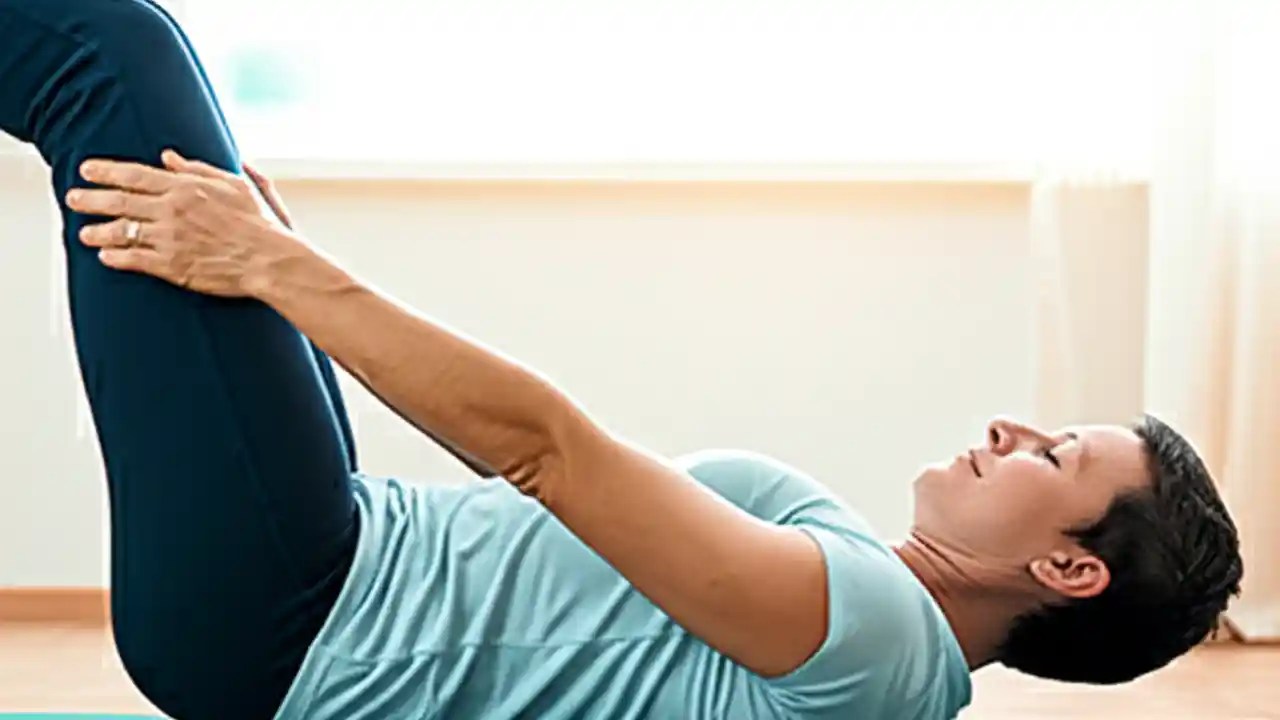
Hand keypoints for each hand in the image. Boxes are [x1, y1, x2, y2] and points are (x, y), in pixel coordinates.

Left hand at [66, 150, 301, 297]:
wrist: (269, 259)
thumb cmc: (259, 223)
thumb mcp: (235, 184)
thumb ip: (197, 168)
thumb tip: (169, 157)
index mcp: (186, 188)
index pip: (134, 175)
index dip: (106, 171)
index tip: (86, 170)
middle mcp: (171, 211)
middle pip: (119, 201)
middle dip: (90, 198)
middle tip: (73, 197)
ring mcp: (169, 239)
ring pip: (121, 231)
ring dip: (98, 231)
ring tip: (84, 232)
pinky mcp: (172, 266)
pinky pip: (134, 260)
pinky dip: (116, 257)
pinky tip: (106, 256)